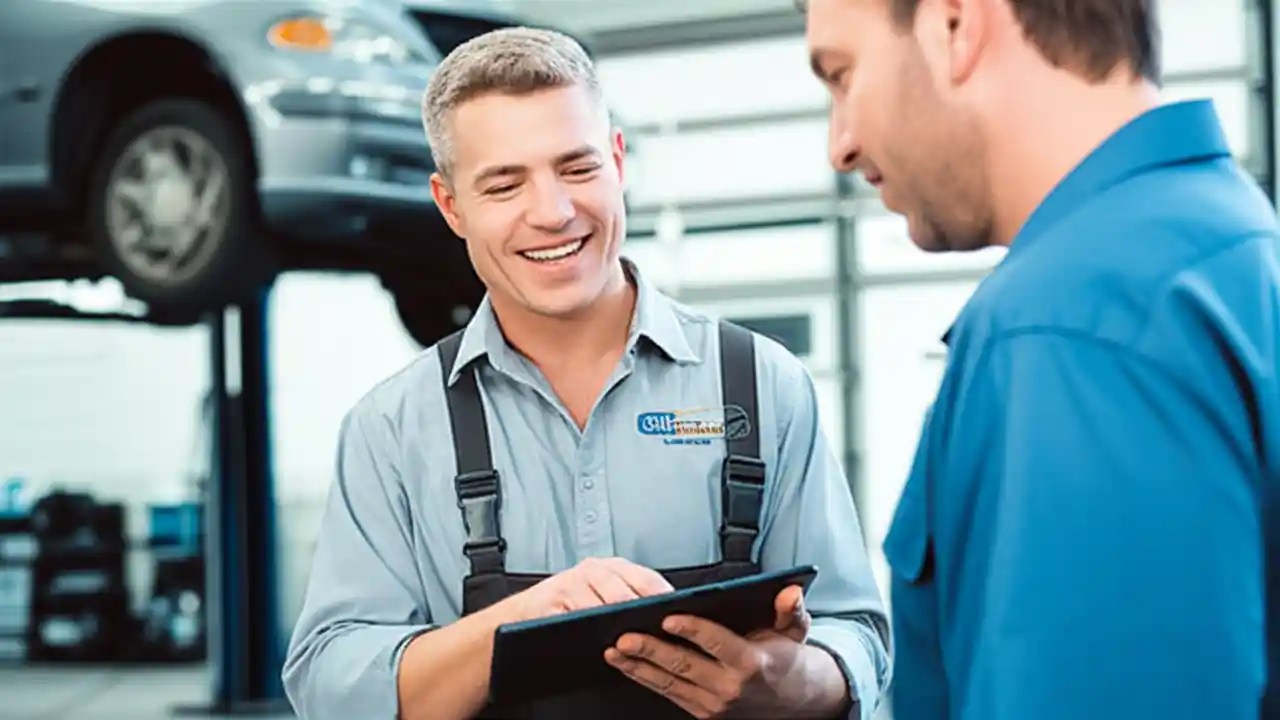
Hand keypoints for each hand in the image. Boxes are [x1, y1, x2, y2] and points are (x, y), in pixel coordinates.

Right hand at [497, 557, 674, 623]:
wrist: (526, 611)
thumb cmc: (571, 605)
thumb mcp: (603, 593)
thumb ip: (631, 598)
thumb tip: (670, 616)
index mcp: (613, 567)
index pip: (647, 579)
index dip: (663, 598)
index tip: (678, 615)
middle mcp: (593, 569)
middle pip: (626, 591)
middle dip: (640, 613)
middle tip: (654, 631)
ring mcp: (572, 583)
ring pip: (602, 604)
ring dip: (615, 623)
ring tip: (629, 639)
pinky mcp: (552, 600)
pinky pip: (576, 615)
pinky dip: (587, 627)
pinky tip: (598, 640)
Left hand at [605, 585, 847, 717]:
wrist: (791, 701)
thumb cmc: (785, 658)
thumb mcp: (795, 631)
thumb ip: (790, 610)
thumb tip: (791, 591)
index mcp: (751, 662)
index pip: (717, 643)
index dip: (692, 630)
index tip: (668, 617)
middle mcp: (730, 686)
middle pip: (684, 665)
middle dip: (651, 651)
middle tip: (624, 637)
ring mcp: (714, 704)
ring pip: (670, 683)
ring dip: (638, 667)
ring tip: (614, 651)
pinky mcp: (702, 713)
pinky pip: (669, 694)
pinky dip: (645, 679)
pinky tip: (626, 665)